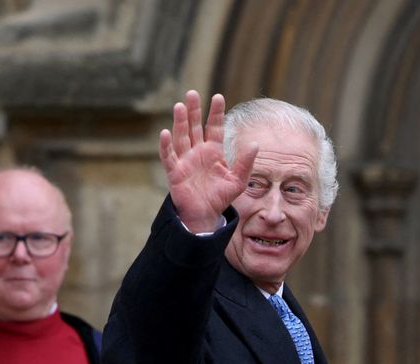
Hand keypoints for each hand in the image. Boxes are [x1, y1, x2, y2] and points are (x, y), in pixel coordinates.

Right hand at [158, 90, 255, 233]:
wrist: (206, 214)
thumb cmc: (221, 197)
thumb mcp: (238, 180)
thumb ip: (245, 162)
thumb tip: (254, 144)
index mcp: (213, 151)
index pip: (214, 127)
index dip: (215, 113)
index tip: (218, 97)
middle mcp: (198, 152)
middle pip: (194, 127)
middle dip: (194, 110)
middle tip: (192, 93)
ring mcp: (185, 160)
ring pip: (181, 137)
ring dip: (180, 122)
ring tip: (180, 106)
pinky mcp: (175, 172)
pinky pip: (169, 157)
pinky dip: (166, 145)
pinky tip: (165, 133)